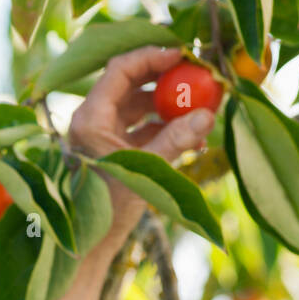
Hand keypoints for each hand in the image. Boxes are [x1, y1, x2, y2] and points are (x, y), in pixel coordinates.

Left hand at [68, 45, 215, 245]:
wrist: (90, 246)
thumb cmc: (108, 210)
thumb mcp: (145, 171)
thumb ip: (175, 141)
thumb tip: (208, 115)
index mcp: (90, 117)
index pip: (120, 70)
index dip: (152, 57)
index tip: (182, 53)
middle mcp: (93, 120)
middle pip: (131, 83)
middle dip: (165, 78)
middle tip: (196, 73)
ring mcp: (103, 136)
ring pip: (139, 106)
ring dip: (169, 106)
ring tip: (201, 108)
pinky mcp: (114, 152)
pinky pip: (142, 129)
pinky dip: (165, 129)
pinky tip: (194, 137)